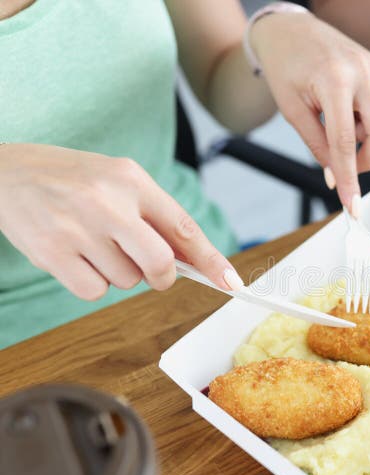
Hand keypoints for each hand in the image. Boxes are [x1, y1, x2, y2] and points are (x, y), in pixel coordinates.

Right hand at [0, 144, 242, 300]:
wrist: (4, 172)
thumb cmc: (72, 180)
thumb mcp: (118, 180)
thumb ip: (154, 216)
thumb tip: (192, 261)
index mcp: (131, 180)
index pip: (183, 227)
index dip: (211, 260)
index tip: (231, 284)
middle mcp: (107, 202)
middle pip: (159, 264)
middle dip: (161, 276)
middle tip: (149, 270)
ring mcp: (78, 228)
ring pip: (126, 281)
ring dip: (118, 273)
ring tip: (92, 243)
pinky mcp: (52, 253)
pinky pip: (95, 291)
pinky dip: (92, 283)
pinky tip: (75, 256)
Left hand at [251, 12, 369, 213]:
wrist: (289, 29)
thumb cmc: (284, 66)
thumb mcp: (292, 110)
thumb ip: (316, 145)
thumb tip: (334, 176)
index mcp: (333, 80)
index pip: (345, 140)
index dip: (349, 176)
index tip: (351, 203)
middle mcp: (361, 71)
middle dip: (368, 157)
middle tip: (347, 166)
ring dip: (368, 138)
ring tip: (340, 127)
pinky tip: (349, 114)